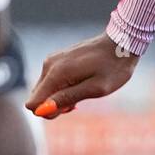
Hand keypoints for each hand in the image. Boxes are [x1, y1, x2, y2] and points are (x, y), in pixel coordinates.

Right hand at [25, 32, 139, 119]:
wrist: (122, 43)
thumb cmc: (113, 68)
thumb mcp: (95, 88)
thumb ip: (67, 98)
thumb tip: (41, 110)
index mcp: (56, 73)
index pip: (33, 104)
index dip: (50, 112)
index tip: (71, 106)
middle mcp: (49, 65)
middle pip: (37, 98)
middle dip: (55, 105)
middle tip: (80, 99)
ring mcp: (52, 60)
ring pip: (44, 91)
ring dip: (60, 97)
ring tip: (83, 90)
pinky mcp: (58, 59)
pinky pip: (51, 82)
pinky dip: (63, 88)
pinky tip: (81, 83)